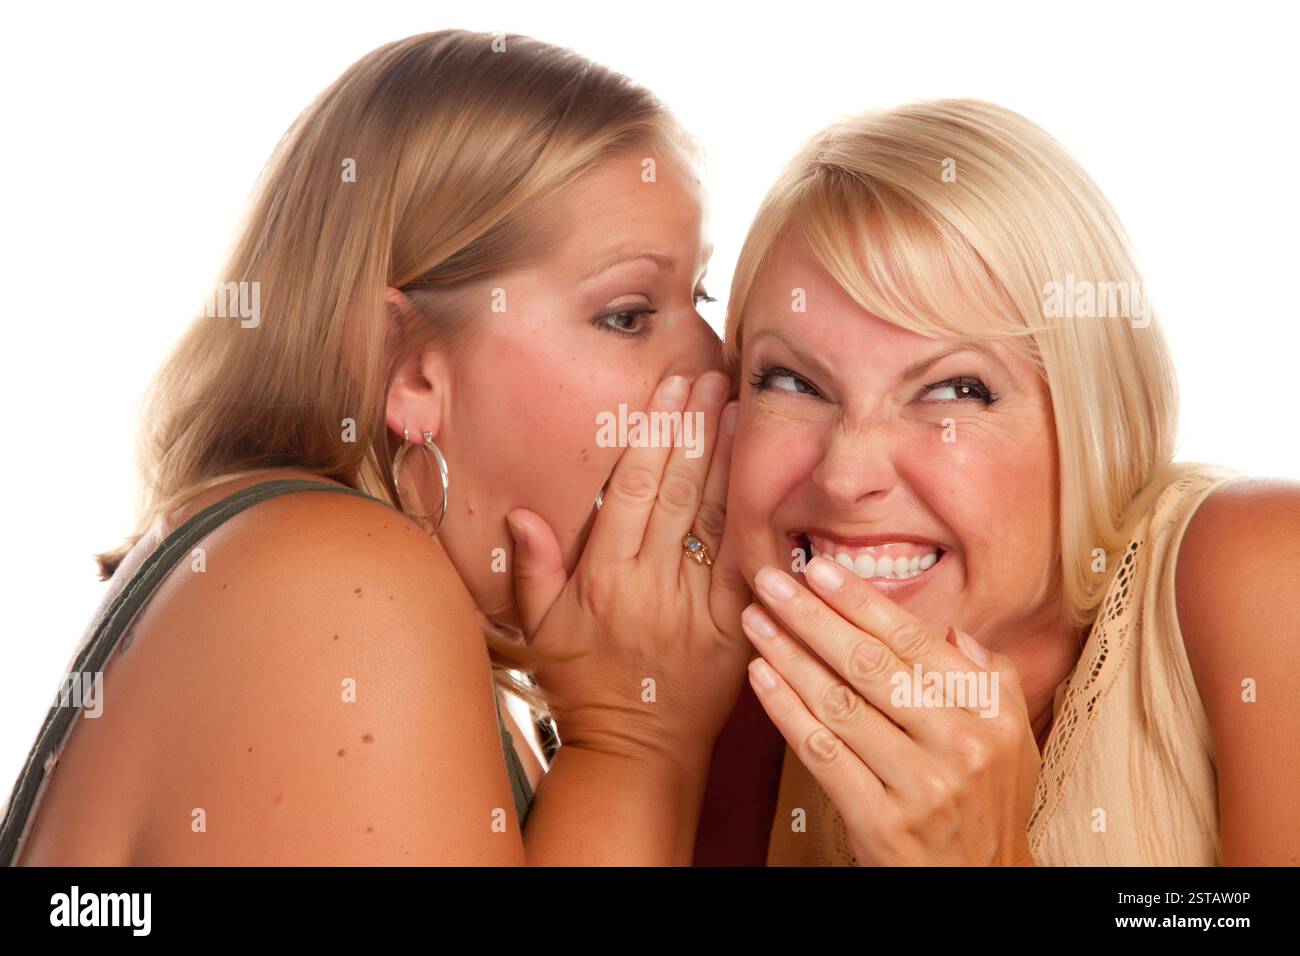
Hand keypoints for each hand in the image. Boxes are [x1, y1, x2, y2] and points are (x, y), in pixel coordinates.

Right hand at [505, 370, 752, 771]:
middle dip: (691, 427)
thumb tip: (522, 513)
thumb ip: (533, 569)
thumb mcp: (539, 630)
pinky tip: (762, 476)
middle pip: (674, 491)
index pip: (629, 490)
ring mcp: (696, 605)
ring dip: (725, 457)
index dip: (651, 434)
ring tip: (736, 406)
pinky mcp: (733, 625)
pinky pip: (745, 563)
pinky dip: (754, 517)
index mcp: (603, 579)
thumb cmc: (584, 685)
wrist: (637, 751)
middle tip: (708, 375)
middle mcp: (651, 584)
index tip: (666, 390)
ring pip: (712, 517)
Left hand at [742, 556, 1039, 865]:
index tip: (819, 569)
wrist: (986, 889)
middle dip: (811, 616)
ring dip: (788, 655)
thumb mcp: (1013, 738)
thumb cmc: (989, 805)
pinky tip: (761, 677)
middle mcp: (957, 742)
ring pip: (838, 703)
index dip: (860, 601)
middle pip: (868, 663)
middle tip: (771, 581)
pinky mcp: (879, 821)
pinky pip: (821, 753)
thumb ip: (989, 679)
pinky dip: (786, 710)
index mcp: (986, 712)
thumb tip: (953, 632)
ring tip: (756, 622)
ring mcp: (918, 784)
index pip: (913, 641)